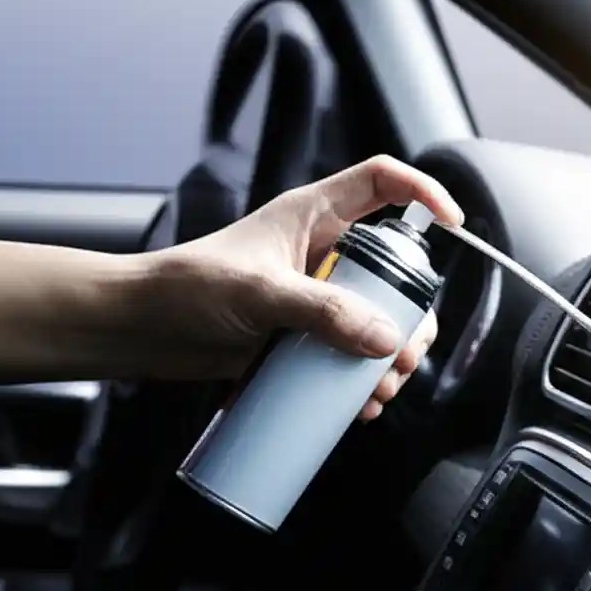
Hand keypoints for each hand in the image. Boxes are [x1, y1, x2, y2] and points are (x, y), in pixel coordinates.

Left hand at [138, 155, 462, 419]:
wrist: (138, 332)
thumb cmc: (182, 288)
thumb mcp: (259, 293)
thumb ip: (322, 312)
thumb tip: (383, 339)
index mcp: (313, 217)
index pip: (382, 183)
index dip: (423, 192)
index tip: (452, 223)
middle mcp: (320, 255)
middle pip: (394, 272)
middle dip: (411, 316)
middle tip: (404, 353)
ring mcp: (312, 300)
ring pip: (377, 323)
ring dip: (388, 359)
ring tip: (377, 389)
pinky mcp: (299, 340)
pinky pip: (346, 359)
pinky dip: (358, 384)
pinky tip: (356, 407)